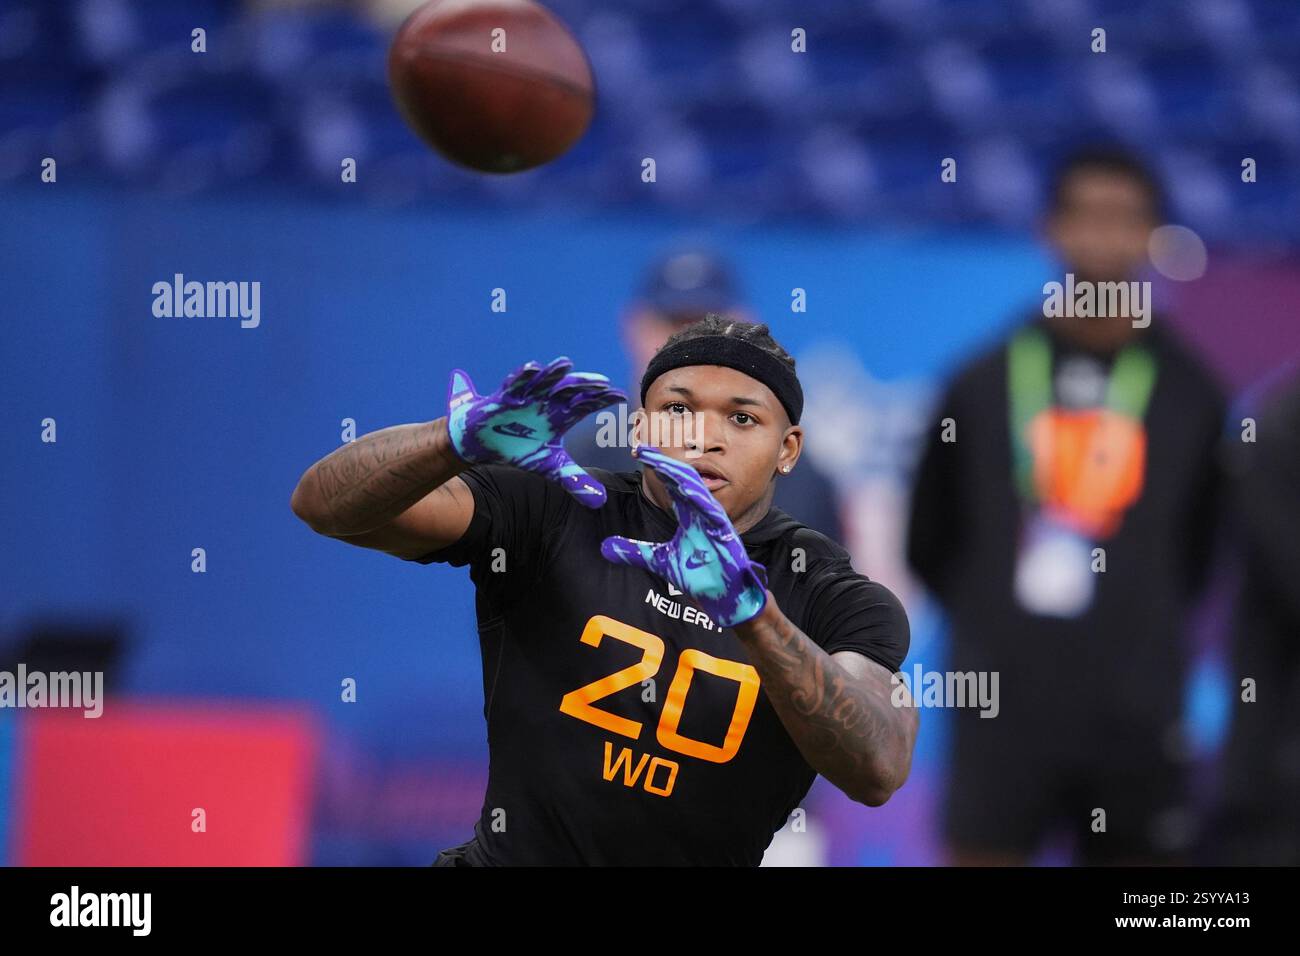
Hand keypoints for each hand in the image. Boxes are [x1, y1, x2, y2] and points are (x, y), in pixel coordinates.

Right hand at [446, 356, 625, 507]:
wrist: (485, 444)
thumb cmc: (520, 449)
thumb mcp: (550, 467)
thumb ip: (575, 480)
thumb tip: (600, 501)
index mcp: (562, 416)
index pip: (587, 405)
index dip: (602, 400)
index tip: (620, 397)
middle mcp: (548, 402)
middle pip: (571, 390)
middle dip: (585, 386)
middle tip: (603, 383)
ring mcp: (528, 396)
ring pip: (545, 382)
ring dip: (554, 373)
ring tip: (566, 364)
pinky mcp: (506, 395)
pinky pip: (515, 383)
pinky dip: (522, 376)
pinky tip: (532, 368)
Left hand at [599, 445, 768, 626]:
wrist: (723, 597)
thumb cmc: (700, 576)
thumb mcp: (659, 561)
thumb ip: (635, 552)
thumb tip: (605, 547)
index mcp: (688, 513)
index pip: (670, 482)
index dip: (656, 466)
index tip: (637, 451)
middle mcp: (701, 511)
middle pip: (681, 478)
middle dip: (662, 462)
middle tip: (642, 447)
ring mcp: (713, 519)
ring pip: (696, 488)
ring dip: (677, 474)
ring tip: (659, 461)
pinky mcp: (723, 531)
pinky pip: (711, 510)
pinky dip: (700, 498)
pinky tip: (686, 488)